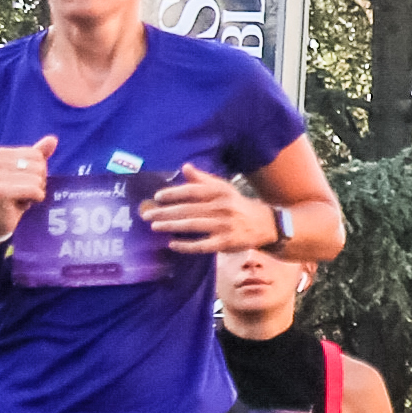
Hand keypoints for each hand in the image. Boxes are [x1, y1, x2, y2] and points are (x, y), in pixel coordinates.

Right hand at [0, 137, 58, 238]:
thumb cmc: (12, 195)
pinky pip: (34, 190)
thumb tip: (52, 139)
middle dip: (38, 182)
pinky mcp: (0, 191)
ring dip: (35, 192)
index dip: (37, 171)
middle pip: (39, 166)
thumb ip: (38, 155)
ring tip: (20, 198)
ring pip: (37, 179)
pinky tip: (21, 205)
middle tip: (22, 193)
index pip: (37, 155)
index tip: (23, 182)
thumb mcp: (25, 173)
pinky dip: (35, 199)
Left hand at [147, 165, 283, 258]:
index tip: (157, 196)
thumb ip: (203, 179)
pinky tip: (172, 244)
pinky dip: (186, 246)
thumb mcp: (224, 189)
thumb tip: (184, 167)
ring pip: (193, 225)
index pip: (193, 191)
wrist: (265, 224)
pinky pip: (202, 245)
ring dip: (172, 226)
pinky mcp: (226, 242)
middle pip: (189, 209)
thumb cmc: (237, 205)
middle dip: (165, 211)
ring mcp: (224, 225)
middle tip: (146, 214)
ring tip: (154, 226)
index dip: (174, 193)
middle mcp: (222, 207)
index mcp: (220, 192)